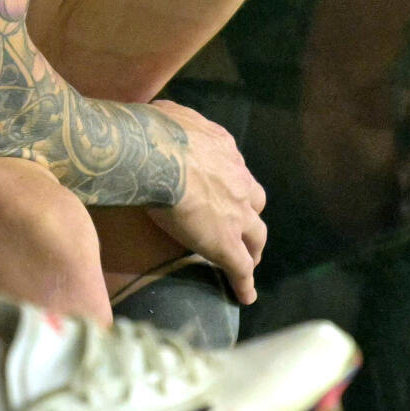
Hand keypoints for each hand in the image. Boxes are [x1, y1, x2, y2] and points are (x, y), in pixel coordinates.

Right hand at [145, 100, 266, 304]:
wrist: (157, 155)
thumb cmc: (154, 131)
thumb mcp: (168, 114)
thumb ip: (172, 120)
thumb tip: (160, 116)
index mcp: (223, 149)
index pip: (234, 170)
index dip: (230, 183)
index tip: (224, 191)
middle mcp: (238, 179)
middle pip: (254, 202)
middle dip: (250, 214)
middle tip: (242, 228)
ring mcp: (236, 213)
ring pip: (255, 235)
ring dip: (252, 248)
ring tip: (248, 262)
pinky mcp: (226, 243)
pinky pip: (240, 268)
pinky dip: (244, 283)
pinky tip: (245, 296)